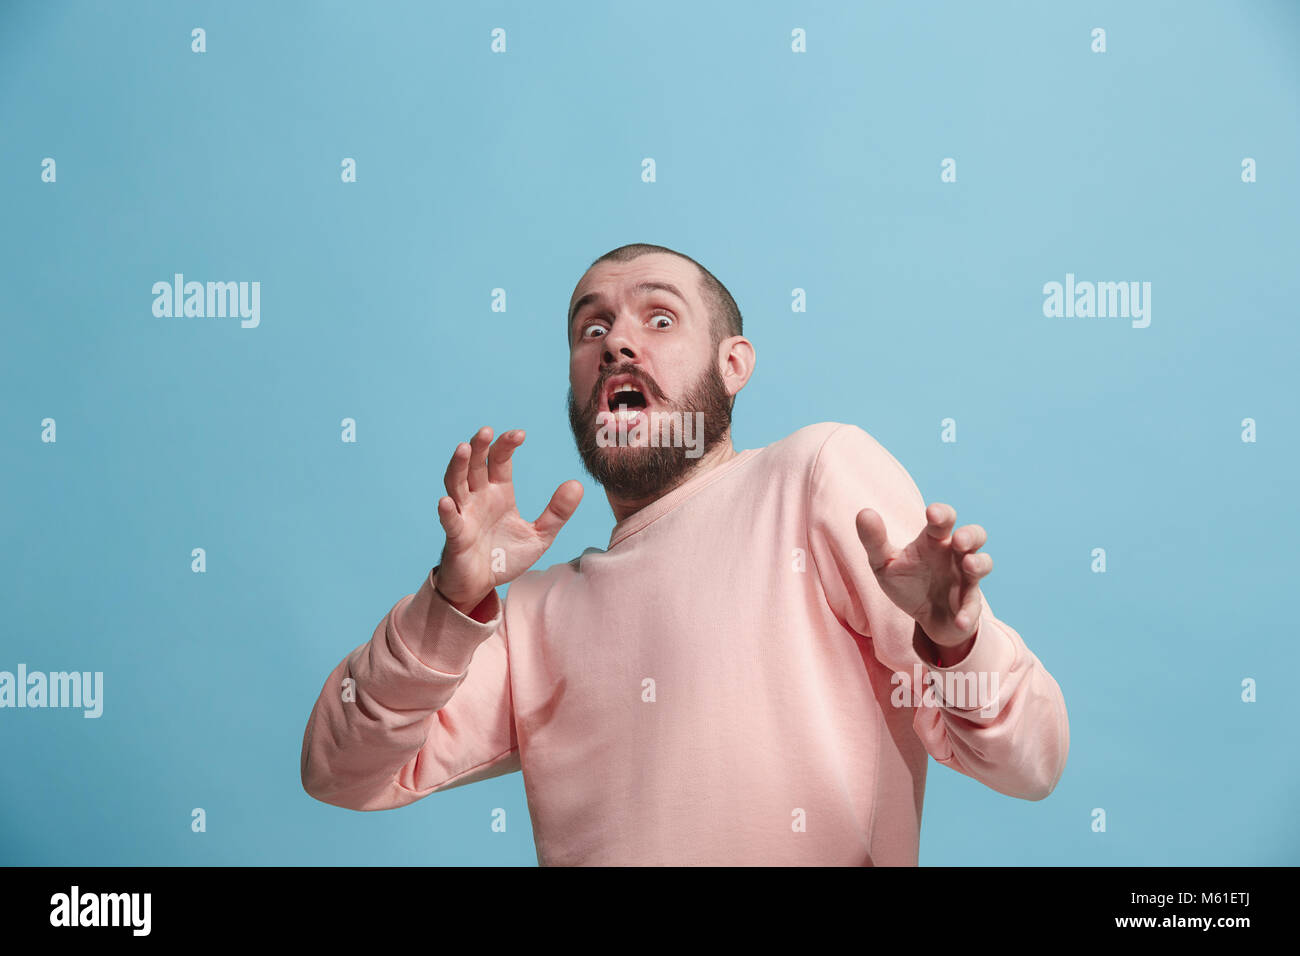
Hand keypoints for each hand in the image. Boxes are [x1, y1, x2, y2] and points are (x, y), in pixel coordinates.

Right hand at [435, 426, 582, 614]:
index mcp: (498, 492)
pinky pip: (450, 521)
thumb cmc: (505, 556)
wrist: (483, 585)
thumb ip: (557, 512)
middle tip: (486, 431)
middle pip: (475, 465)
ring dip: (458, 467)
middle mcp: (479, 498)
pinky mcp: (456, 537)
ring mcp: (465, 515)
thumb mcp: (539, 535)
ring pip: (456, 485)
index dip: (506, 445)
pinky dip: (448, 511)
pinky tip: (447, 502)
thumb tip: (577, 484)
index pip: (499, 461)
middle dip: (479, 447)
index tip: (520, 434)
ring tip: (464, 449)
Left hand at [855, 502, 992, 647]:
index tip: (932, 513)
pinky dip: (968, 613)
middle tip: (958, 539)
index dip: (941, 514)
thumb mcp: (884, 563)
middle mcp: (955, 554)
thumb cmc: (907, 581)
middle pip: (974, 535)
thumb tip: (863, 513)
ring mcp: (966, 578)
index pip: (943, 520)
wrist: (924, 617)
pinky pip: (973, 607)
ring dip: (979, 564)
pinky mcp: (969, 604)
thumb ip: (873, 540)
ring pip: (983, 564)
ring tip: (969, 565)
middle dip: (970, 535)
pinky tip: (960, 620)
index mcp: (934, 540)